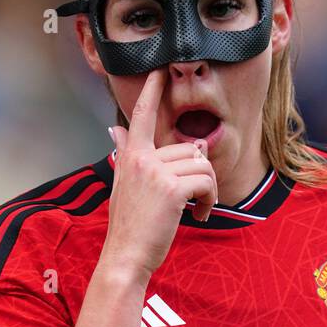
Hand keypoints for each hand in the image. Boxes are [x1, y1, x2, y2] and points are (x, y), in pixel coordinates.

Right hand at [103, 68, 218, 277]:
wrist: (125, 256)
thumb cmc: (128, 225)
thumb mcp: (122, 185)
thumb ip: (124, 154)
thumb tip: (116, 130)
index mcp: (130, 155)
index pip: (142, 115)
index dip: (152, 90)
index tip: (161, 70)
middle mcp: (142, 158)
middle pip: (190, 148)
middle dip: (201, 176)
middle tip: (195, 201)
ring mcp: (156, 172)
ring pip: (203, 165)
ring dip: (208, 190)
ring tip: (198, 209)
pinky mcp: (172, 189)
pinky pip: (206, 182)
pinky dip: (210, 200)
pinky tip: (199, 215)